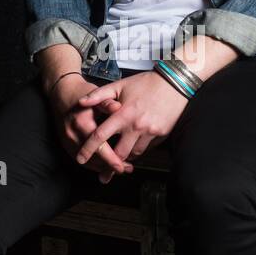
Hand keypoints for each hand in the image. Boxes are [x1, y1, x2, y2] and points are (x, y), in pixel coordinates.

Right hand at [47, 74, 134, 183]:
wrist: (62, 93)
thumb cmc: (82, 93)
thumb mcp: (96, 94)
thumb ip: (107, 103)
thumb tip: (118, 107)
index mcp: (82, 123)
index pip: (99, 147)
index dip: (112, 159)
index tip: (124, 166)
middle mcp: (73, 134)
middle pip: (93, 159)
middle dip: (110, 167)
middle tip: (126, 169)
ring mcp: (67, 140)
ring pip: (86, 162)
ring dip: (102, 168)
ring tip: (118, 169)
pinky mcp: (65, 144)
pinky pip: (80, 159)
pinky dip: (93, 164)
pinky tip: (104, 165)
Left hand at [73, 70, 189, 165]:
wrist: (174, 83)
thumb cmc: (146, 83)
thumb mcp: (120, 85)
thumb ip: (99, 95)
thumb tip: (81, 102)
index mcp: (122, 114)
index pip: (100, 136)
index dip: (88, 149)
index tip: (81, 159)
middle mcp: (136, 126)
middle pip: (118, 154)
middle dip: (109, 164)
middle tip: (103, 172)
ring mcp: (149, 132)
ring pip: (134, 154)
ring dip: (125, 157)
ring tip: (119, 159)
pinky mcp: (160, 135)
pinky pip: (147, 148)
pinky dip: (138, 150)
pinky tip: (134, 147)